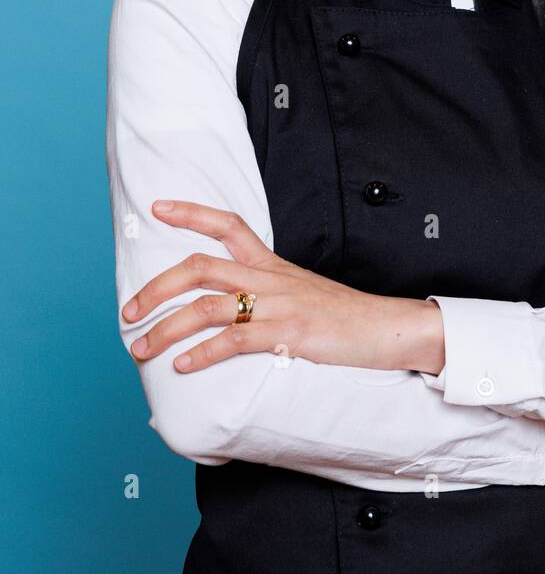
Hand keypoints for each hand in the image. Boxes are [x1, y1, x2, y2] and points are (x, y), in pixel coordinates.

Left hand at [121, 200, 424, 373]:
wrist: (387, 328)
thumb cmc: (344, 317)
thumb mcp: (302, 293)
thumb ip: (268, 294)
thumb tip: (233, 310)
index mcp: (272, 265)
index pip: (228, 224)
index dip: (191, 213)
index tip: (158, 206)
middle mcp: (270, 279)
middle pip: (200, 267)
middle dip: (155, 288)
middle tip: (127, 312)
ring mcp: (278, 306)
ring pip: (206, 307)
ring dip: (165, 328)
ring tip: (141, 349)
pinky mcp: (288, 334)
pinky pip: (235, 340)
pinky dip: (202, 354)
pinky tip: (183, 367)